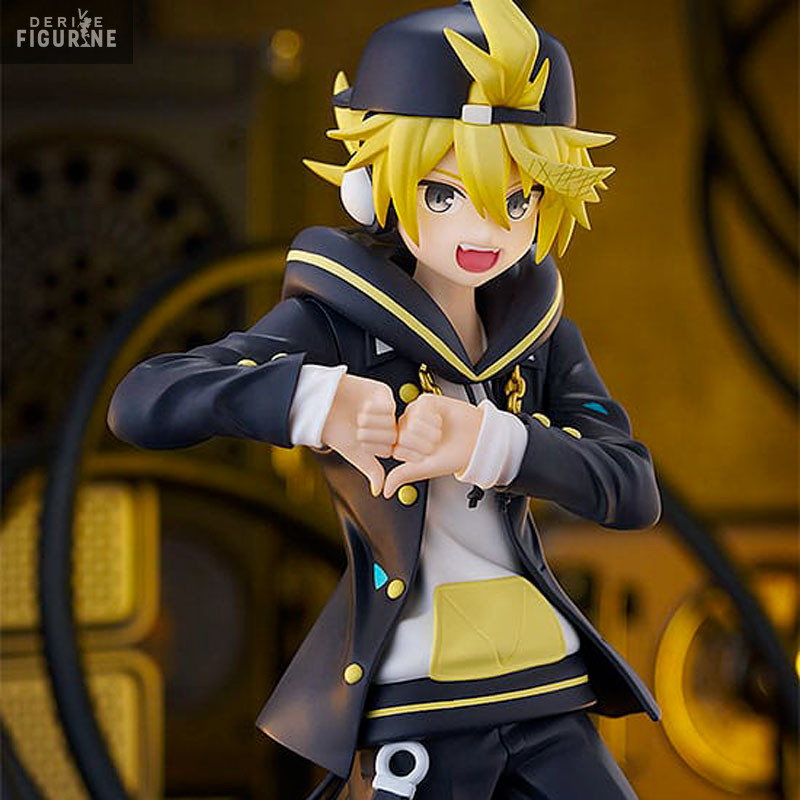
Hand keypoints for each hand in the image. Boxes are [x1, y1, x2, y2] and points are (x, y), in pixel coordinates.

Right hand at [321, 374, 396, 495]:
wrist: (322, 406)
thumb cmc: (337, 430)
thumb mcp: (354, 453)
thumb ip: (371, 470)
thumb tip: (380, 491)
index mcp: (382, 438)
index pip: (389, 449)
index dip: (371, 447)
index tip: (359, 441)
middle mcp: (387, 423)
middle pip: (392, 435)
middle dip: (371, 434)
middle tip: (358, 428)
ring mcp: (386, 407)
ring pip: (390, 420)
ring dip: (371, 421)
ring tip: (358, 416)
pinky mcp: (383, 392)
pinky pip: (388, 405)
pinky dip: (373, 408)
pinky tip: (363, 406)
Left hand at [383, 393, 482, 497]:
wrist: (476, 441)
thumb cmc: (452, 455)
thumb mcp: (426, 468)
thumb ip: (403, 475)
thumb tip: (385, 491)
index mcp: (403, 444)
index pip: (398, 449)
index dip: (417, 455)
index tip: (428, 456)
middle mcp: (406, 428)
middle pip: (404, 436)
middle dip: (425, 443)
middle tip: (436, 443)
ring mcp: (414, 413)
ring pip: (412, 423)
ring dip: (431, 431)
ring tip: (440, 432)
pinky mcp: (425, 402)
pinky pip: (421, 409)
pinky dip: (434, 418)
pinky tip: (441, 421)